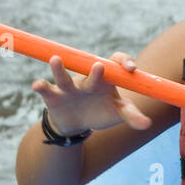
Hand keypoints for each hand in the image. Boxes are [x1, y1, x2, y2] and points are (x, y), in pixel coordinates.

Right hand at [31, 52, 151, 135]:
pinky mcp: (53, 96)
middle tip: (99, 67)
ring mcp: (69, 86)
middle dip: (95, 70)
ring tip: (55, 60)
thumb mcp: (118, 113)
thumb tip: (147, 124)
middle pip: (90, 70)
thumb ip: (132, 116)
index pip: (115, 63)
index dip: (123, 62)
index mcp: (106, 79)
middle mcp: (87, 78)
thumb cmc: (102, 112)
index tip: (131, 69)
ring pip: (64, 76)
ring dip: (59, 69)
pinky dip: (41, 86)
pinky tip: (37, 85)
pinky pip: (46, 89)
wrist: (78, 123)